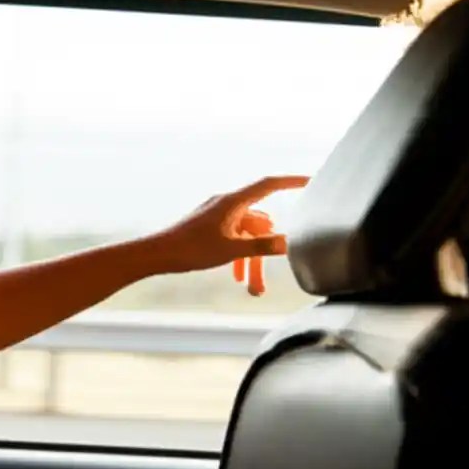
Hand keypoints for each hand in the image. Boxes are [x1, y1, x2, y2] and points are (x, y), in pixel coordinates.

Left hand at [149, 175, 309, 294]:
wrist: (156, 254)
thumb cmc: (191, 249)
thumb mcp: (231, 250)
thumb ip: (262, 246)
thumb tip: (289, 242)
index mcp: (232, 201)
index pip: (269, 184)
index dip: (292, 181)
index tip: (312, 180)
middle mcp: (226, 203)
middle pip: (259, 222)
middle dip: (268, 249)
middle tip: (276, 272)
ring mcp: (216, 214)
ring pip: (246, 233)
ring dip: (251, 257)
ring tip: (253, 288)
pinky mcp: (208, 225)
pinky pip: (232, 237)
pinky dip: (238, 253)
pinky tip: (238, 276)